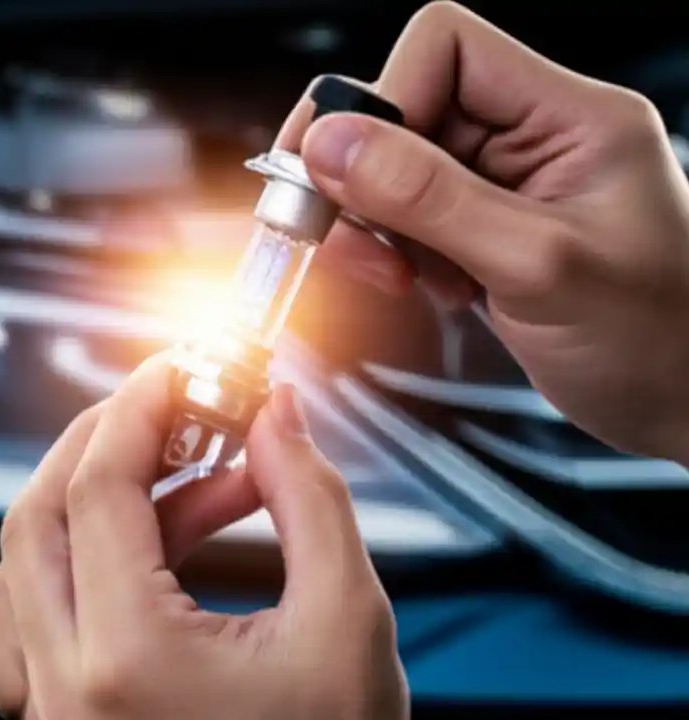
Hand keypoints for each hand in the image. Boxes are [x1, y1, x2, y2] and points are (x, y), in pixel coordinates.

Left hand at [0, 356, 406, 719]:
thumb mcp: (348, 628)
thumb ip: (313, 503)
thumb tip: (277, 418)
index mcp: (125, 658)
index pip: (97, 488)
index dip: (136, 409)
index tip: (173, 367)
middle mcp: (65, 688)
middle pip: (35, 516)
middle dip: (99, 444)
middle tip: (166, 409)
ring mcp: (53, 715)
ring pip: (25, 569)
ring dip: (95, 507)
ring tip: (191, 489)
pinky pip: (33, 622)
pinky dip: (82, 567)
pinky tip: (156, 557)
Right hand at [277, 1, 688, 463]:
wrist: (685, 408)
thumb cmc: (657, 341)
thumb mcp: (536, 265)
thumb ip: (429, 199)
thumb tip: (332, 144)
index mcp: (570, 116)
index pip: (445, 48)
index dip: (384, 102)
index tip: (347, 173)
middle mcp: (534, 136)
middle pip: (404, 107)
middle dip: (361, 173)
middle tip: (337, 230)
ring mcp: (506, 182)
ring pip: (391, 166)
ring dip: (372, 220)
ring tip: (400, 274)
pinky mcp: (482, 226)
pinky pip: (405, 214)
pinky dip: (392, 250)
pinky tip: (426, 285)